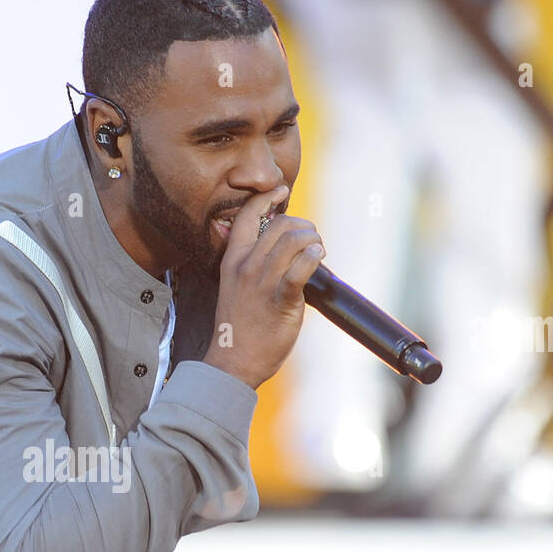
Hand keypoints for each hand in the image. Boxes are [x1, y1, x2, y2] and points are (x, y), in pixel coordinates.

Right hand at [205, 183, 324, 389]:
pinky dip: (315, 257)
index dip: (267, 198)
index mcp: (233, 260)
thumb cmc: (238, 328)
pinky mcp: (281, 299)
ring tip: (319, 250)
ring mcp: (263, 282)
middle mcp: (246, 266)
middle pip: (279, 225)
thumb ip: (249, 265)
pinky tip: (320, 258)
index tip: (281, 190)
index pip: (248, 216)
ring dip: (313, 239)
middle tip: (312, 239)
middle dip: (303, 225)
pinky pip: (302, 267)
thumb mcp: (234, 288)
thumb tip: (276, 248)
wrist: (233, 361)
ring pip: (293, 240)